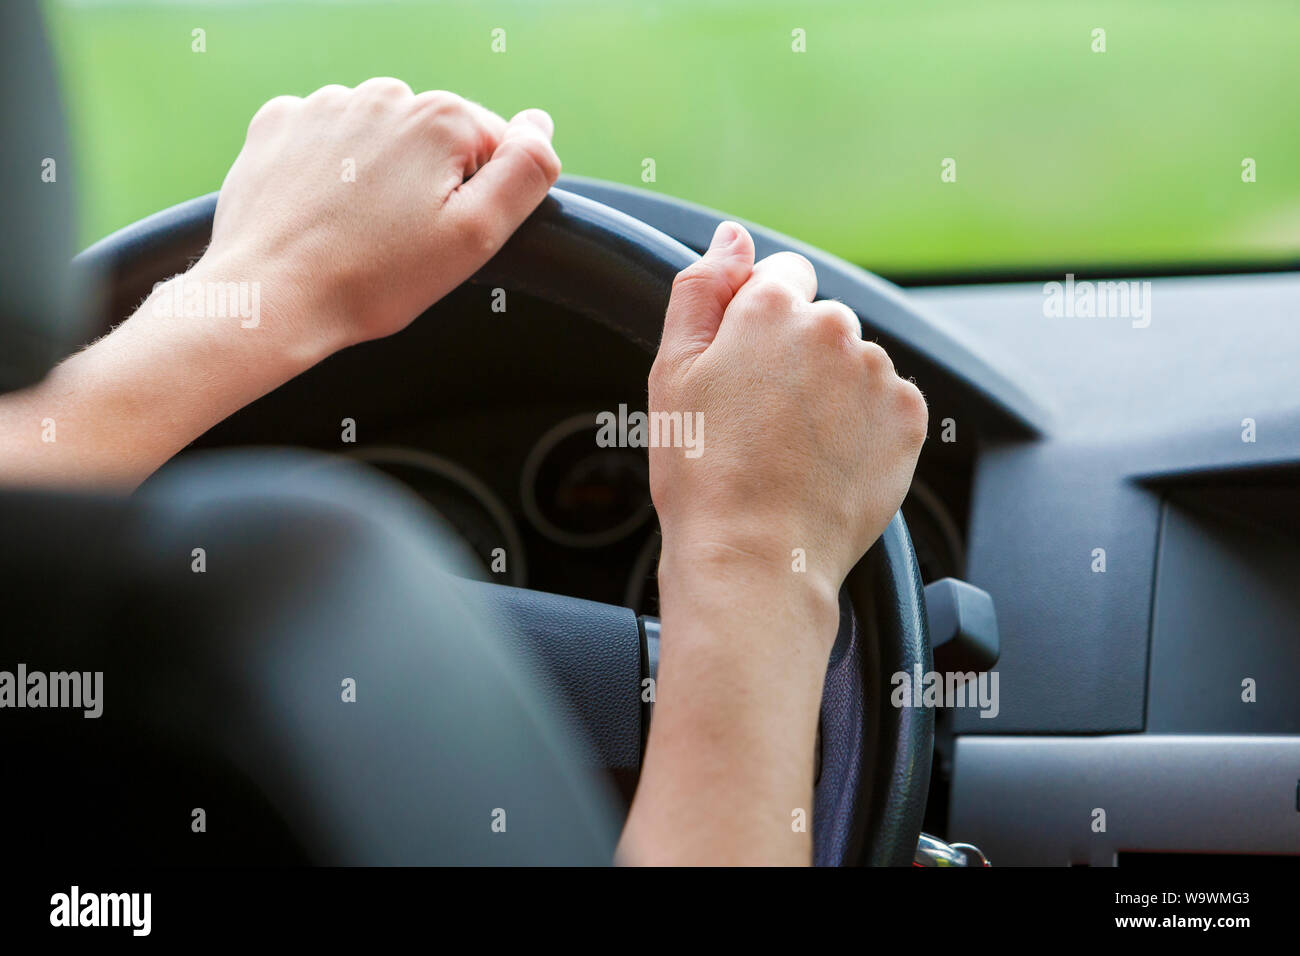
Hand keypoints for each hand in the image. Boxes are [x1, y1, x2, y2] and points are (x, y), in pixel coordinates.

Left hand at [0, 81, 559, 490]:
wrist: (270, 297)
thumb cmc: (373, 279)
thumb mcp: (476, 236)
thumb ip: (525, 173)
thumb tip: (541, 126)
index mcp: (441, 118)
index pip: (494, 148)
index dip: (479, 200)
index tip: (444, 236)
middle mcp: (384, 95)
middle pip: (436, 140)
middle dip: (430, 184)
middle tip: (402, 242)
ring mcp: (326, 105)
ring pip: (380, 138)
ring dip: (380, 176)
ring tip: (359, 232)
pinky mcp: (280, 124)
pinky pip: (327, 139)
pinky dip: (331, 171)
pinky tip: (324, 212)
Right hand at [649, 220, 927, 632]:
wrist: (756, 556)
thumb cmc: (703, 472)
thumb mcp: (672, 371)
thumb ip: (701, 289)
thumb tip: (732, 238)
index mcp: (775, 306)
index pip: (781, 276)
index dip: (757, 321)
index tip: (744, 370)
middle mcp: (837, 328)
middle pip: (821, 322)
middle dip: (797, 357)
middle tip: (761, 420)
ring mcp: (879, 374)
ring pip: (854, 365)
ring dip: (832, 392)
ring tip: (793, 449)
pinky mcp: (908, 419)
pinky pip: (885, 404)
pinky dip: (862, 426)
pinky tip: (826, 461)